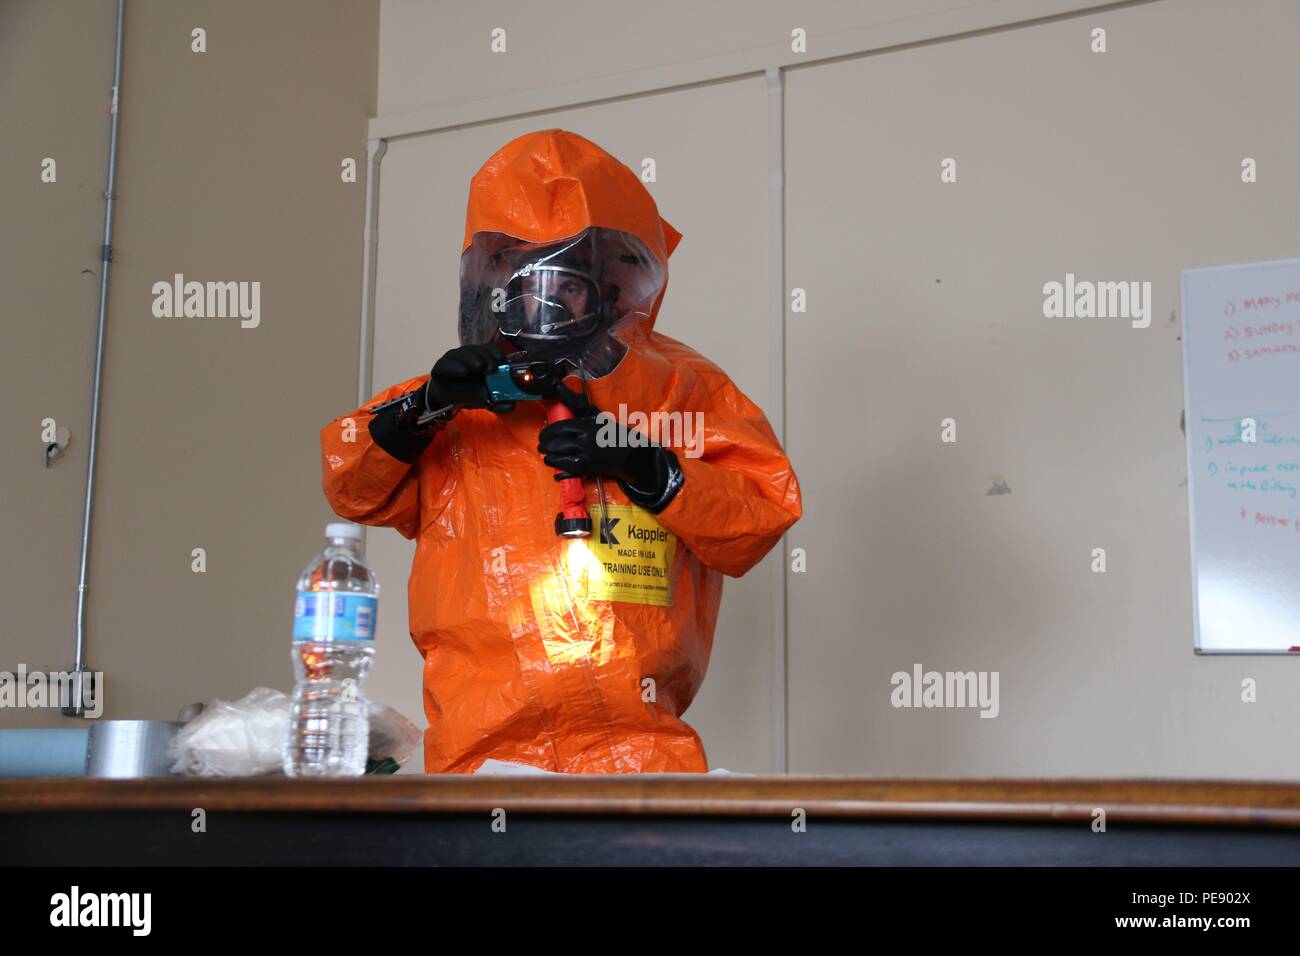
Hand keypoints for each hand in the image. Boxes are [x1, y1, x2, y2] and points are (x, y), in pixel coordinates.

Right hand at [427, 344, 514, 413]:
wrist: (445, 401)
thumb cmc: (469, 394)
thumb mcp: (487, 400)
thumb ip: (499, 402)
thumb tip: (511, 405)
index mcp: (483, 359)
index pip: (491, 349)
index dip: (497, 354)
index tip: (502, 362)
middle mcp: (469, 355)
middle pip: (479, 350)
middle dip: (487, 357)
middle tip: (491, 368)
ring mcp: (455, 358)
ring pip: (463, 353)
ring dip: (472, 358)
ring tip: (478, 367)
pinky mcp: (441, 365)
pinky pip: (446, 363)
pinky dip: (454, 366)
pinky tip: (463, 371)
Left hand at [538, 383, 657, 485]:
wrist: (630, 453)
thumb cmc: (612, 432)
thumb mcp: (595, 415)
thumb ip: (575, 402)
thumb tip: (558, 386)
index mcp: (585, 426)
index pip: (559, 428)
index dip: (547, 432)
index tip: (543, 435)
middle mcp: (584, 441)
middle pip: (556, 444)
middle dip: (545, 446)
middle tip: (542, 446)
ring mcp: (586, 457)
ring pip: (559, 458)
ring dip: (549, 458)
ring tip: (547, 457)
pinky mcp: (588, 469)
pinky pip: (568, 471)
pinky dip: (559, 472)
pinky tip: (556, 472)